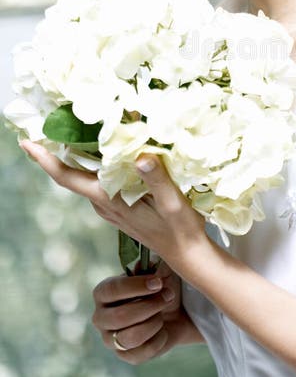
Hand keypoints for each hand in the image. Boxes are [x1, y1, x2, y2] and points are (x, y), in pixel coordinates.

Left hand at [19, 141, 205, 266]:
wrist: (187, 255)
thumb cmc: (181, 230)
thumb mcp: (173, 203)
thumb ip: (157, 180)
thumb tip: (141, 156)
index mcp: (109, 199)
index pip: (67, 177)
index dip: (45, 159)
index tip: (27, 142)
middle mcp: (103, 204)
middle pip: (71, 174)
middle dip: (57, 149)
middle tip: (50, 121)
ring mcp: (109, 207)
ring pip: (85, 177)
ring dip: (77, 155)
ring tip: (75, 127)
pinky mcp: (119, 206)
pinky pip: (99, 181)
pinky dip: (95, 164)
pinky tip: (107, 151)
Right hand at [92, 259, 201, 362]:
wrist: (175, 312)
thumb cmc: (161, 287)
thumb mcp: (160, 272)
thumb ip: (153, 266)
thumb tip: (146, 266)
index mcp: (103, 293)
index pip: (111, 290)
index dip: (135, 287)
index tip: (157, 283)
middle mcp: (101, 317)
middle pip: (119, 317)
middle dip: (149, 306)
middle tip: (168, 296)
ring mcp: (111, 339)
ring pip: (131, 337)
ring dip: (154, 323)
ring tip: (163, 314)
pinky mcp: (125, 356)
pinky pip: (142, 351)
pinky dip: (159, 339)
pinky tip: (163, 329)